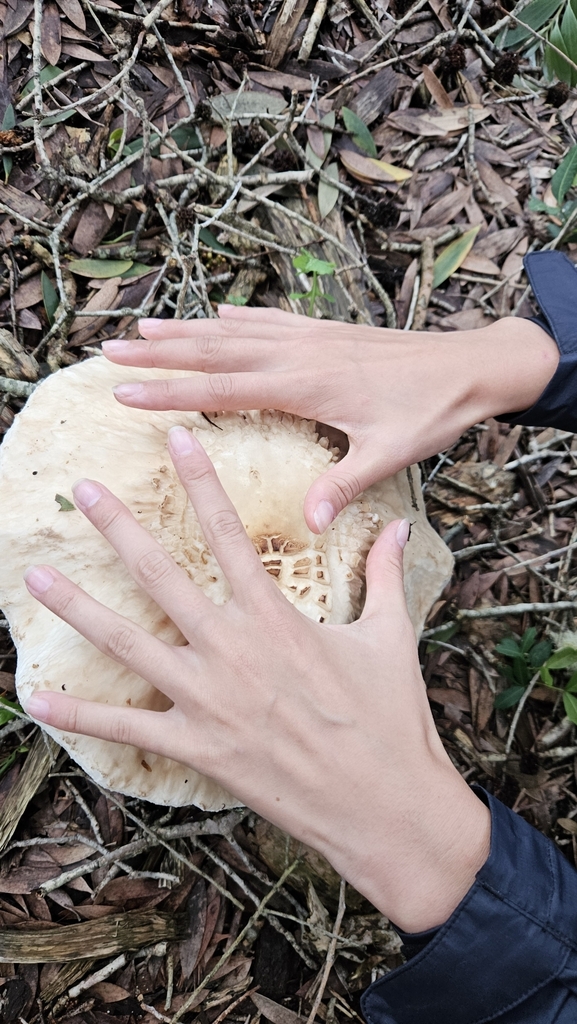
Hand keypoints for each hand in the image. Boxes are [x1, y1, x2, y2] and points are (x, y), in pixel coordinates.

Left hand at [23, 426, 489, 932]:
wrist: (386, 803)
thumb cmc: (390, 719)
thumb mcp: (390, 637)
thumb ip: (385, 576)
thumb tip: (400, 525)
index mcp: (276, 617)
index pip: (229, 534)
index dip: (201, 482)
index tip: (175, 441)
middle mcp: (232, 649)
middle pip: (162, 576)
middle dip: (119, 528)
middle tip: (84, 490)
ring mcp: (208, 699)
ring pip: (128, 644)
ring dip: (78, 608)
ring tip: (35, 578)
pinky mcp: (197, 747)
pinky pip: (127, 729)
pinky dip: (80, 716)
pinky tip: (37, 700)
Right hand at [102, 308, 557, 533]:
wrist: (472, 364)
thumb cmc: (431, 411)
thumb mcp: (389, 454)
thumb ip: (343, 484)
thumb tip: (307, 524)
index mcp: (306, 384)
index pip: (222, 387)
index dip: (170, 390)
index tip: (124, 390)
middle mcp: (299, 353)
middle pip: (215, 350)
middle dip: (160, 352)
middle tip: (110, 349)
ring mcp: (312, 337)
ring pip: (236, 329)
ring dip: (189, 328)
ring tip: (145, 326)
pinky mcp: (327, 332)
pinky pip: (271, 320)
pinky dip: (239, 318)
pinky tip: (221, 314)